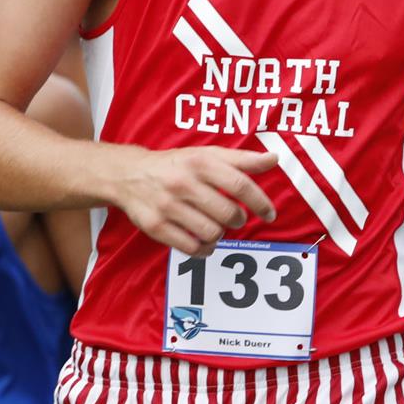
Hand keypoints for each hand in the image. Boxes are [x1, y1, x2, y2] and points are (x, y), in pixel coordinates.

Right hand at [112, 145, 278, 256]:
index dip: (260, 202)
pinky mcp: (156, 226)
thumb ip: (241, 159)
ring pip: (211, 233)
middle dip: (237, 220)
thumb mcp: (206, 155)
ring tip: (216, 226)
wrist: (129, 174)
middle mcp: (183, 183)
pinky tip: (205, 242)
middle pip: (227, 213)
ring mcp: (167, 206)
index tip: (269, 214)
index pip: (239, 184)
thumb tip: (274, 159)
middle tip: (234, 218)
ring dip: (221, 234)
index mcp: (199, 162)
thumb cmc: (176, 165)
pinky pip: (191, 248)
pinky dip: (204, 249)